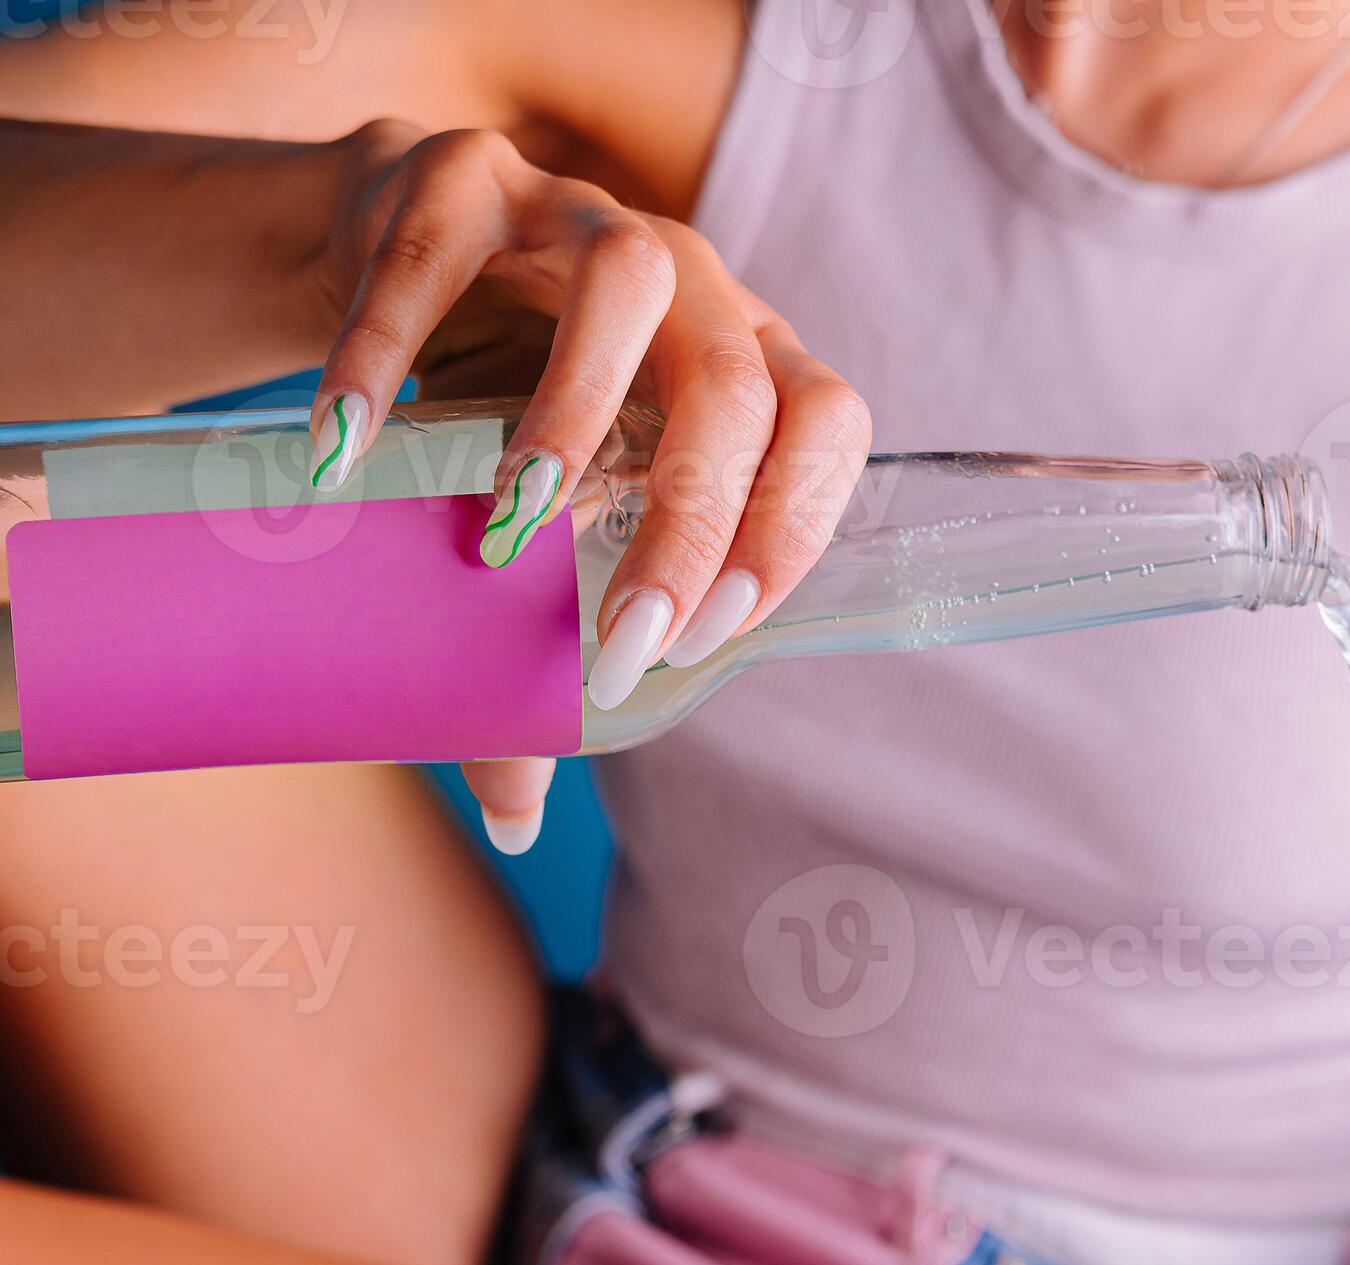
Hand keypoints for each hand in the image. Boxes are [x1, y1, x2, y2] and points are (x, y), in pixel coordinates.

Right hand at [310, 120, 871, 850]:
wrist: (385, 253)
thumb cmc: (498, 413)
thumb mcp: (538, 528)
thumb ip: (538, 649)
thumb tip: (519, 822)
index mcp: (743, 364)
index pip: (823, 429)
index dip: (789, 530)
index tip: (706, 636)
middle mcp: (692, 282)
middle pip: (736, 387)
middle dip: (694, 524)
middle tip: (623, 637)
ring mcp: (583, 214)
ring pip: (626, 285)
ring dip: (571, 417)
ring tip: (506, 533)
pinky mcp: (465, 175)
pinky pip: (435, 256)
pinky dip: (386, 354)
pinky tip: (345, 452)